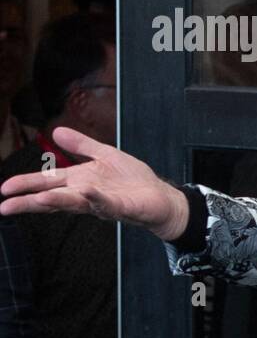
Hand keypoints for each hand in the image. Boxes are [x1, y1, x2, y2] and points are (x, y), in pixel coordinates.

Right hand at [0, 125, 189, 240]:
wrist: (161, 197)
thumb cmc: (133, 181)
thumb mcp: (104, 155)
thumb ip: (81, 145)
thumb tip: (56, 131)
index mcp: (79, 182)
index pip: (48, 184)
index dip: (26, 185)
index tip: (5, 189)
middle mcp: (86, 194)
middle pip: (54, 198)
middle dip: (30, 201)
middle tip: (6, 206)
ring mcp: (103, 202)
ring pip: (76, 202)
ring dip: (58, 201)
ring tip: (39, 199)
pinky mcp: (122, 207)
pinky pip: (107, 202)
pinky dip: (96, 197)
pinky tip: (86, 191)